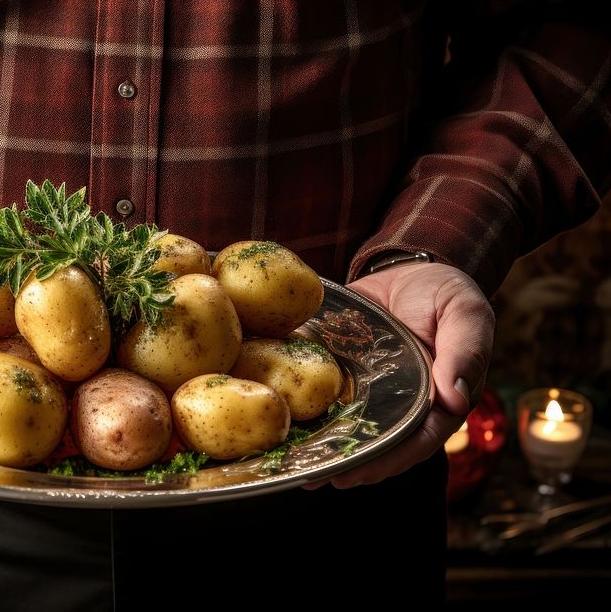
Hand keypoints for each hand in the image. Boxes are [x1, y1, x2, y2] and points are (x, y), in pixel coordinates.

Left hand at [305, 262, 494, 488]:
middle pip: (376, 443)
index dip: (388, 461)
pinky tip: (282, 421)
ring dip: (322, 445)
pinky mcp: (343, 373)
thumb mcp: (466, 314)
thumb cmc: (446, 295)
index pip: (415, 441)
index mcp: (438, 401)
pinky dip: (306, 409)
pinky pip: (325, 393)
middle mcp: (401, 404)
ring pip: (348, 424)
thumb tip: (456, 398)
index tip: (358, 474)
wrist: (409, 270)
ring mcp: (370, 391)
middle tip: (313, 479)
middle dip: (347, 464)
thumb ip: (465, 353)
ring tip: (294, 466)